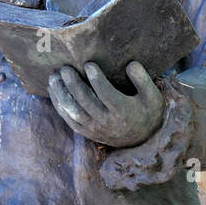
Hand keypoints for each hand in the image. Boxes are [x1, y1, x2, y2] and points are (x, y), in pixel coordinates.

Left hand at [48, 61, 164, 147]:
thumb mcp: (152, 96)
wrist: (141, 140)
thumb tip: (131, 64)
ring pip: (73, 111)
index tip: (88, 64)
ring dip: (61, 94)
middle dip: (73, 84)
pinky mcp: (86, 132)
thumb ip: (143, 79)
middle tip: (65, 68)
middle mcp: (106, 122)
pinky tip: (53, 90)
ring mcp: (94, 129)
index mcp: (123, 111)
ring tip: (54, 77)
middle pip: (85, 102)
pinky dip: (59, 105)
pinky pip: (68, 119)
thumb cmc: (146, 112)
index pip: (106, 95)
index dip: (96, 79)